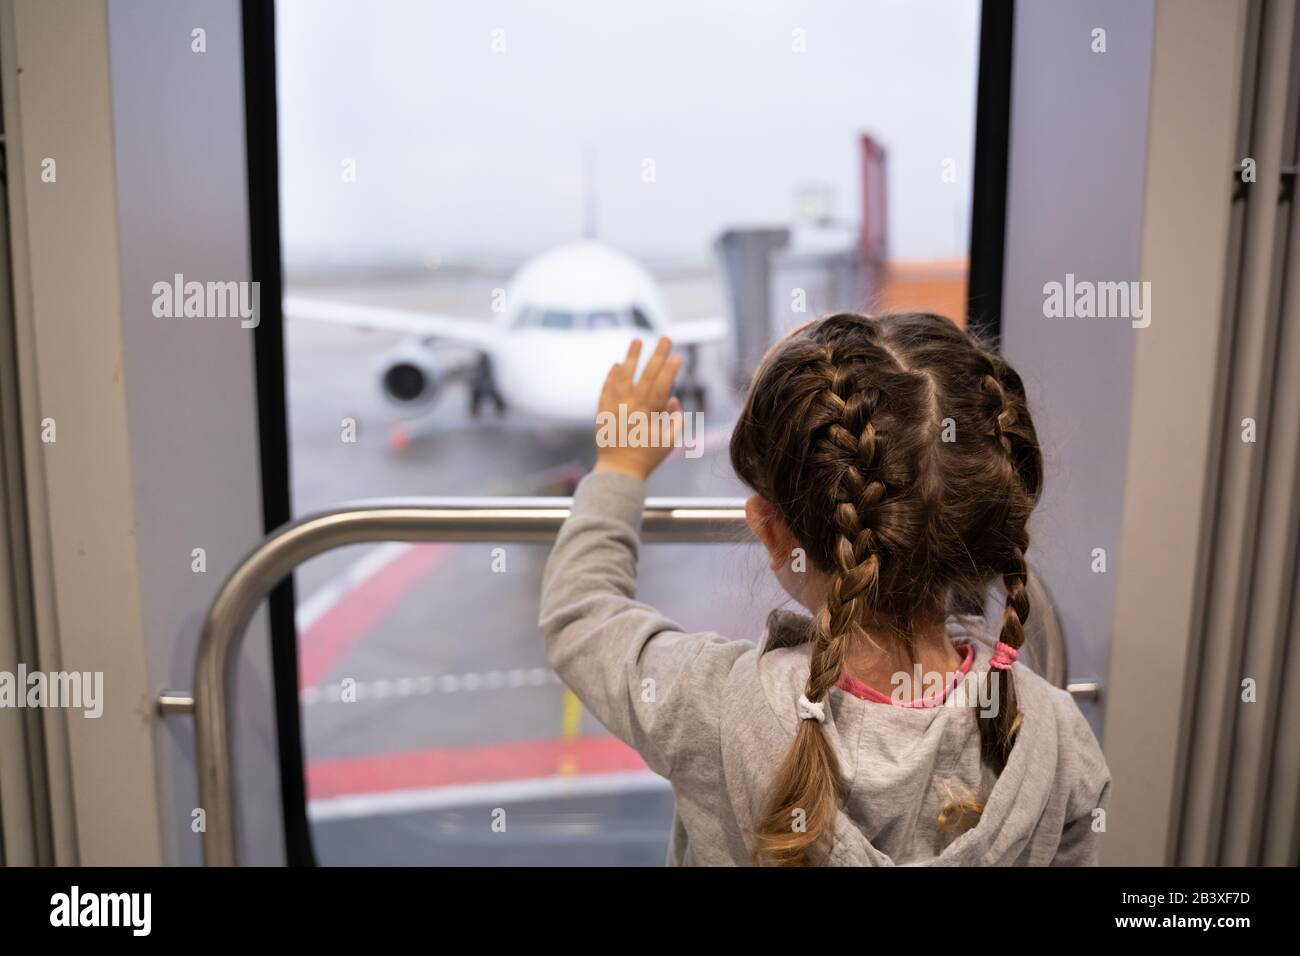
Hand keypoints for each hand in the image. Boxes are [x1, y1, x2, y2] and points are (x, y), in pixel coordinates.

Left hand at [593, 337, 682, 481]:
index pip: (662, 386)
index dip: (671, 371)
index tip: (678, 357)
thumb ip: (675, 419)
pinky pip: (606, 390)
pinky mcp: (603, 412)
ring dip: (631, 357)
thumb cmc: (647, 458)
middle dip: (657, 355)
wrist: (618, 471)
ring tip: (636, 340)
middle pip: (646, 376)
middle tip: (665, 338)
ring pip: (623, 377)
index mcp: (648, 415)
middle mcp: (631, 407)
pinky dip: (611, 377)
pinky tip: (616, 364)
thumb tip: (673, 399)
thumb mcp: (669, 442)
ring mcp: (615, 408)